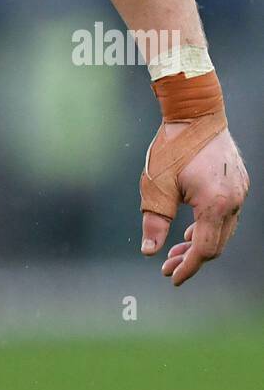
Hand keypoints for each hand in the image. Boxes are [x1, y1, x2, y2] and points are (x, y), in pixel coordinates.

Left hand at [141, 125, 249, 285]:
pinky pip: (227, 214)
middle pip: (216, 244)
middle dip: (192, 258)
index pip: (204, 249)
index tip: (171, 277)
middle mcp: (233, 200)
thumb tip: (149, 252)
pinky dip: (210, 225)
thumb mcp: (156, 186)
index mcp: (214, 204)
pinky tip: (192, 228)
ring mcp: (240, 191)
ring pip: (223, 230)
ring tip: (177, 248)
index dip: (187, 267)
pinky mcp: (239, 182)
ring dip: (201, 242)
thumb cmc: (172, 147)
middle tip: (168, 264)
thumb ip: (154, 222)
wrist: (195, 112)